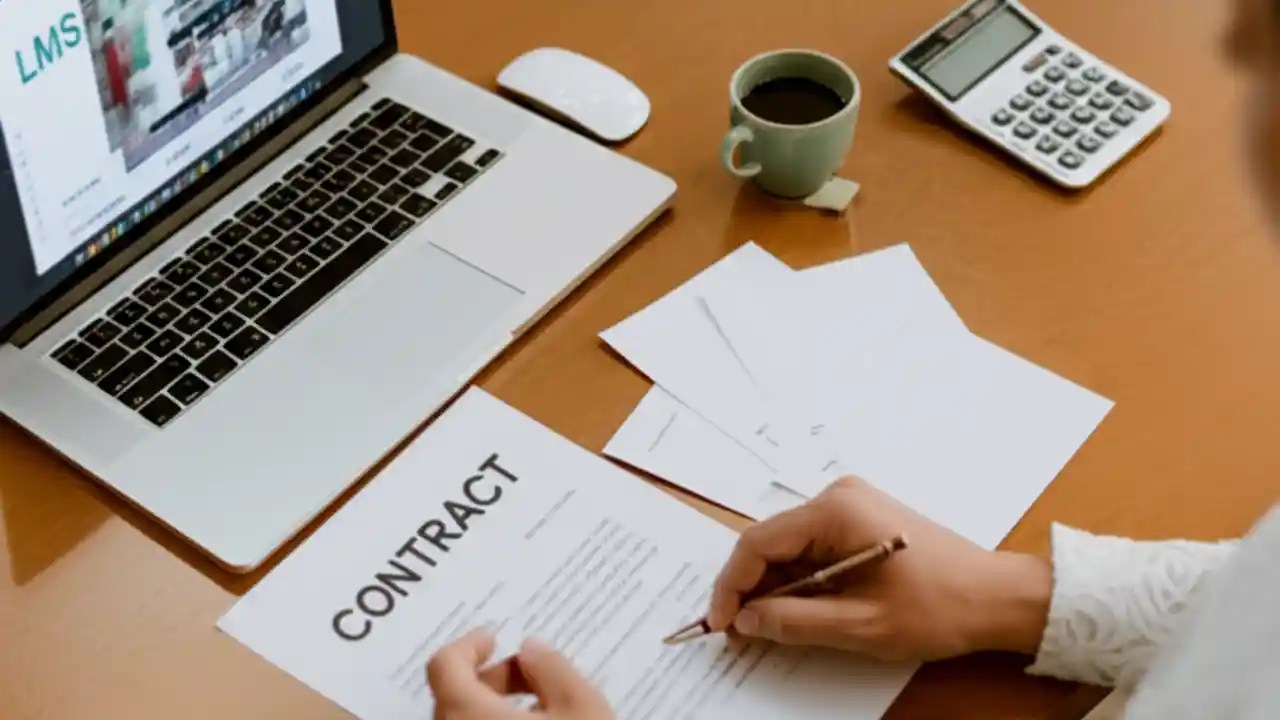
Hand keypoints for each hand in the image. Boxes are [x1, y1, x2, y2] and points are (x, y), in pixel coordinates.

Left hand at [427, 629, 612, 719]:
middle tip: (532, 674)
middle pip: (453, 694)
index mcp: (470, 713)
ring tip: (542, 706)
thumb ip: (554, 668)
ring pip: (464, 719)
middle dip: (491, 676)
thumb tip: (531, 648)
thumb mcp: (582, 707)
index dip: (468, 644)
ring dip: (493, 704)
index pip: (444, 666)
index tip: (494, 637)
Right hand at [708, 476, 1051, 661]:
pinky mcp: (861, 519)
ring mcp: (852, 504)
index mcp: (836, 509)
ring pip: (790, 546)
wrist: (997, 596)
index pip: (758, 542)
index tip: (721, 623)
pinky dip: (800, 578)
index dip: (731, 585)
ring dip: (776, 585)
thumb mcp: (861, 625)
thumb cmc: (940, 607)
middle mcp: (839, 496)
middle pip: (771, 541)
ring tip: (769, 625)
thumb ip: (795, 622)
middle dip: (750, 587)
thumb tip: (747, 621)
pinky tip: (800, 609)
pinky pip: (814, 546)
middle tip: (739, 630)